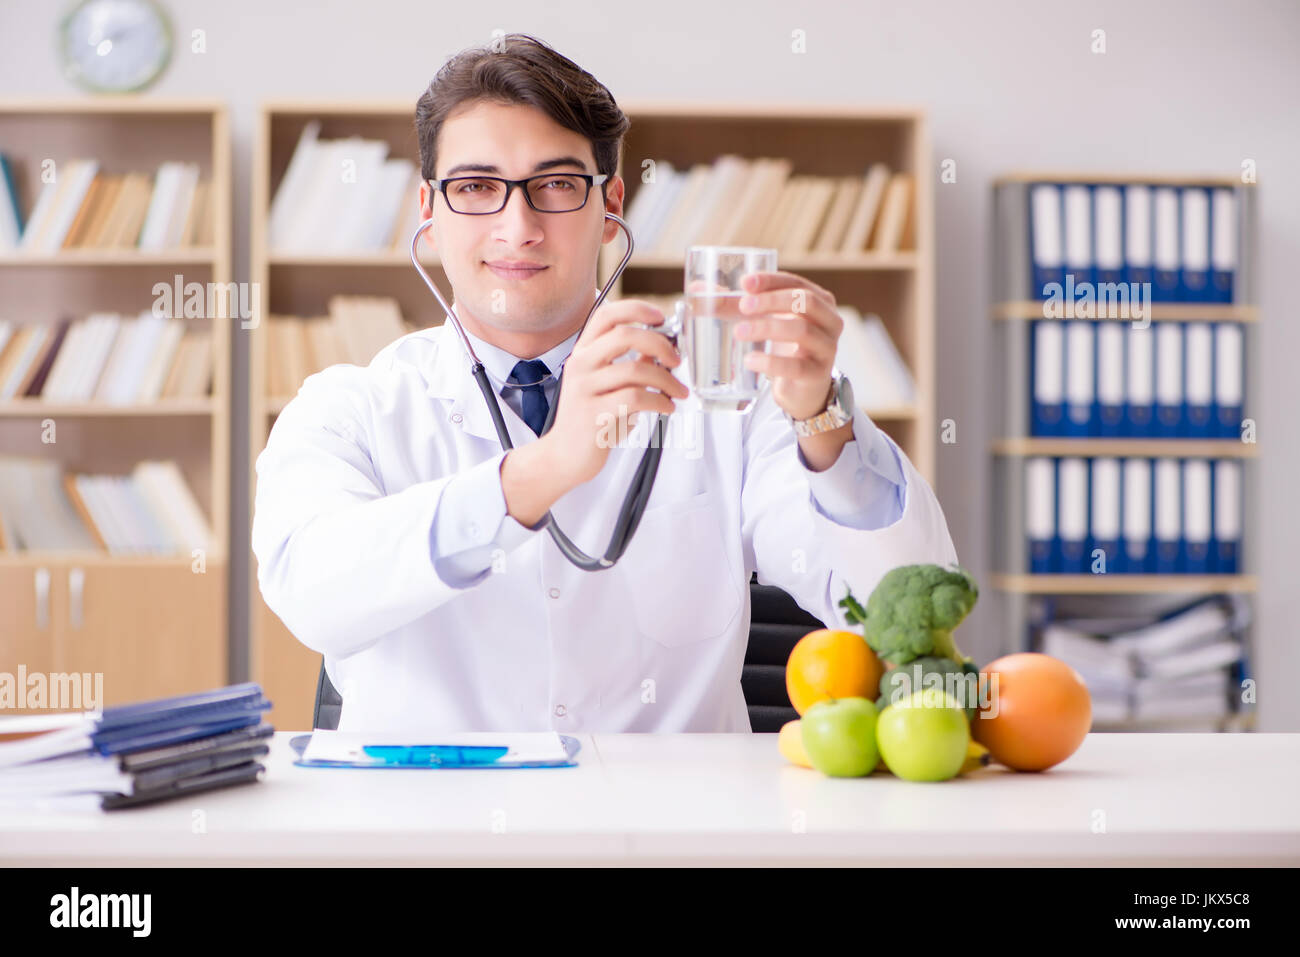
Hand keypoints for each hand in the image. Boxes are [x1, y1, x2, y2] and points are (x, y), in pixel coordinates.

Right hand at [542, 300, 688, 486]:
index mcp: (583, 352)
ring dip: (667, 380)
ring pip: (636, 370)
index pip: (606, 315)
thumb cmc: (590, 418)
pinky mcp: (594, 414)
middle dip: (660, 344)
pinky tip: (666, 407)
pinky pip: (636, 399)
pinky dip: (660, 401)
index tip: (660, 318)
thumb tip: (662, 348)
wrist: (565, 456)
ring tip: (677, 392)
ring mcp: (584, 389)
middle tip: (676, 360)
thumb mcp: (608, 385)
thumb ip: (631, 363)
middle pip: (625, 335)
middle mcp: (580, 365)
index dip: (636, 309)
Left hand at [732, 270, 841, 420]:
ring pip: (801, 330)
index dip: (771, 280)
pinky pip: (796, 366)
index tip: (745, 282)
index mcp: (820, 301)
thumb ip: (735, 306)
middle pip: (804, 301)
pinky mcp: (817, 374)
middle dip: (771, 300)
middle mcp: (830, 321)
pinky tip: (749, 361)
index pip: (797, 283)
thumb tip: (697, 289)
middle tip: (742, 306)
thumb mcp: (765, 322)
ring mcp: (827, 348)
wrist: (804, 390)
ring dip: (767, 328)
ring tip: (739, 332)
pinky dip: (770, 362)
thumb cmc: (785, 348)